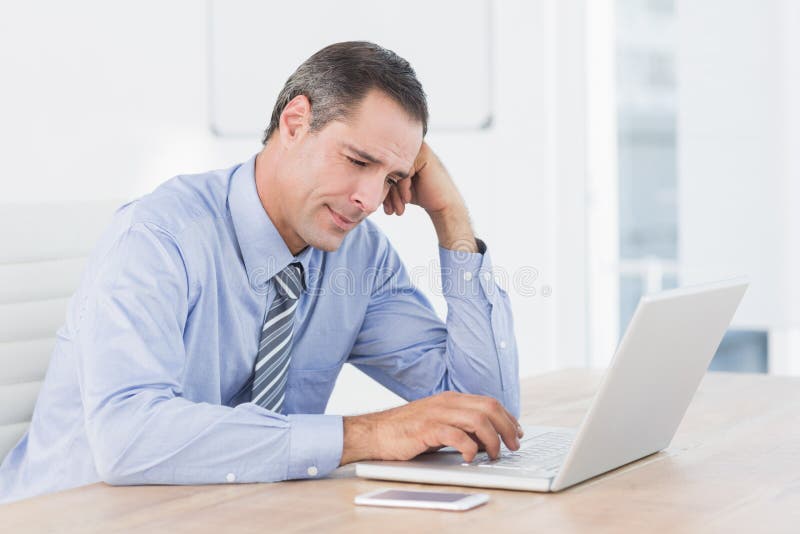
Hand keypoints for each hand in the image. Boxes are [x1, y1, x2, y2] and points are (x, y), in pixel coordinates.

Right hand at [340, 391, 523, 464]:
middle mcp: (447, 402)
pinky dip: (469, 448)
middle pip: (489, 408)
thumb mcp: (439, 424)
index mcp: (452, 399)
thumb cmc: (406, 430)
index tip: (517, 432)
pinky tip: (470, 458)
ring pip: (478, 420)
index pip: (489, 403)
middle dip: (507, 428)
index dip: (508, 418)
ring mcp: (437, 414)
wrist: (375, 432)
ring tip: (493, 455)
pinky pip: (457, 435)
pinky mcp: (427, 429)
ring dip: (493, 440)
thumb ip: (462, 427)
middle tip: (513, 446)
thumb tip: (487, 438)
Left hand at [383, 142, 464, 216]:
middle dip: (387, 193)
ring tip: (395, 210)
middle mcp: (404, 147)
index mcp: (396, 153)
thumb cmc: (418, 196)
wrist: (443, 204)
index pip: (379, 169)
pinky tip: (407, 200)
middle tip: (388, 211)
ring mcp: (414, 148)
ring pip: (393, 170)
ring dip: (394, 193)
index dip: (381, 190)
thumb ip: (381, 180)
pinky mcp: (422, 154)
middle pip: (384, 169)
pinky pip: (403, 170)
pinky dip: (403, 187)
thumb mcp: (395, 187)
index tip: (384, 208)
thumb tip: (357, 187)